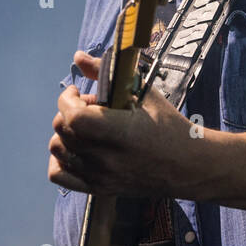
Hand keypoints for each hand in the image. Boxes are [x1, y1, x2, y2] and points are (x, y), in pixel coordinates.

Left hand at [48, 50, 198, 196]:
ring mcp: (100, 176)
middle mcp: (106, 158)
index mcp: (119, 132)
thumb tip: (78, 57)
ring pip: (57, 150)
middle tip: (91, 108)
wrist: (188, 166)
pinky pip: (60, 174)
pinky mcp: (99, 189)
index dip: (67, 99)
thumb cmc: (168, 125)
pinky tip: (75, 148)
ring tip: (87, 127)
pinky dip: (60, 159)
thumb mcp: (143, 93)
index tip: (78, 92)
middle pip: (62, 130)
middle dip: (69, 111)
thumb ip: (107, 73)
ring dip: (65, 133)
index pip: (73, 116)